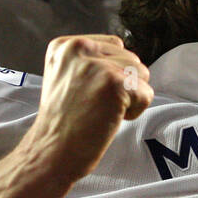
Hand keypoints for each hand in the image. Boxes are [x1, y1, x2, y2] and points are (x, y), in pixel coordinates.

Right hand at [28, 35, 152, 181]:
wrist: (51, 151)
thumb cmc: (63, 122)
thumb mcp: (66, 77)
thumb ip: (91, 62)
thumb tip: (129, 60)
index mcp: (66, 45)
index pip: (114, 46)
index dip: (111, 73)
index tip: (89, 93)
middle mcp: (79, 48)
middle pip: (130, 58)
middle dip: (122, 84)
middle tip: (93, 105)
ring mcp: (97, 65)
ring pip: (142, 74)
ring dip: (129, 97)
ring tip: (101, 110)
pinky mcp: (114, 82)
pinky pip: (146, 93)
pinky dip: (134, 111)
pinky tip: (109, 118)